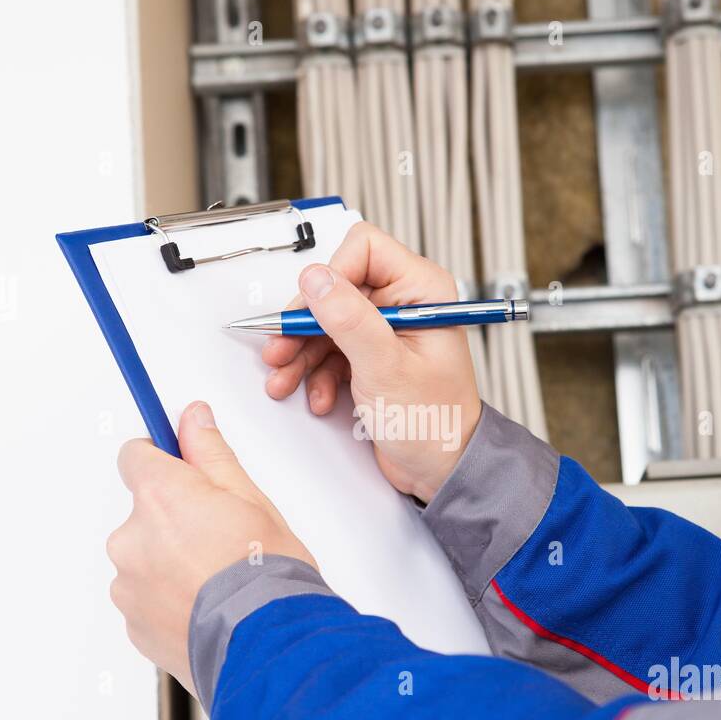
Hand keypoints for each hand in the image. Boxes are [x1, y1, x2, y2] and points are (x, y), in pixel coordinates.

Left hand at [107, 401, 313, 692]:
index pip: (136, 456)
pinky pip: (147, 599)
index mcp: (160, 496)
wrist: (268, 647)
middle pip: (144, 513)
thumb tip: (193, 419)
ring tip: (218, 581)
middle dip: (175, 520)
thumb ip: (211, 455)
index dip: (161, 459)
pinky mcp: (134, 625)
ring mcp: (129, 585)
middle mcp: (132, 538)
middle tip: (221, 538)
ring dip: (172, 563)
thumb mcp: (250, 499)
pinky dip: (171, 600)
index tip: (181, 466)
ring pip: (145, 559)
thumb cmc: (267, 576)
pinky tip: (208, 607)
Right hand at [262, 222, 481, 502]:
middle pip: (336, 289)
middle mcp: (404, 304)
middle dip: (304, 323)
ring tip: (284, 379)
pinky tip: (317, 396)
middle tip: (280, 347)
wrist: (440, 470)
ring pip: (326, 322)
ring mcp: (385, 331)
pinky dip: (315, 373)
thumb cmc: (435, 422)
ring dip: (301, 352)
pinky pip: (329, 350)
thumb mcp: (386, 367)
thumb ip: (350, 320)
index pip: (363, 249)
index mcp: (422, 291)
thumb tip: (316, 278)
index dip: (331, 275)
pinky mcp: (371, 356)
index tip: (309, 309)